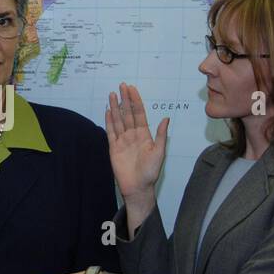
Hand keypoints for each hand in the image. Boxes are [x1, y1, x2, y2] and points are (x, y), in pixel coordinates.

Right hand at [106, 82, 168, 200]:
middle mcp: (133, 135)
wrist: (138, 187)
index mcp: (144, 134)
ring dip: (115, 107)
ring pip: (118, 120)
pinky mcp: (114, 148)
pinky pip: (111, 132)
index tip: (132, 89)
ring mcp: (122, 140)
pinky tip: (107, 111)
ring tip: (112, 94)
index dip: (135, 101)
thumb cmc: (150, 172)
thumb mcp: (159, 152)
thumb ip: (161, 135)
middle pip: (127, 113)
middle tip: (121, 86)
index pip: (139, 113)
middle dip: (125, 99)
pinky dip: (109, 121)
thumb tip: (166, 118)